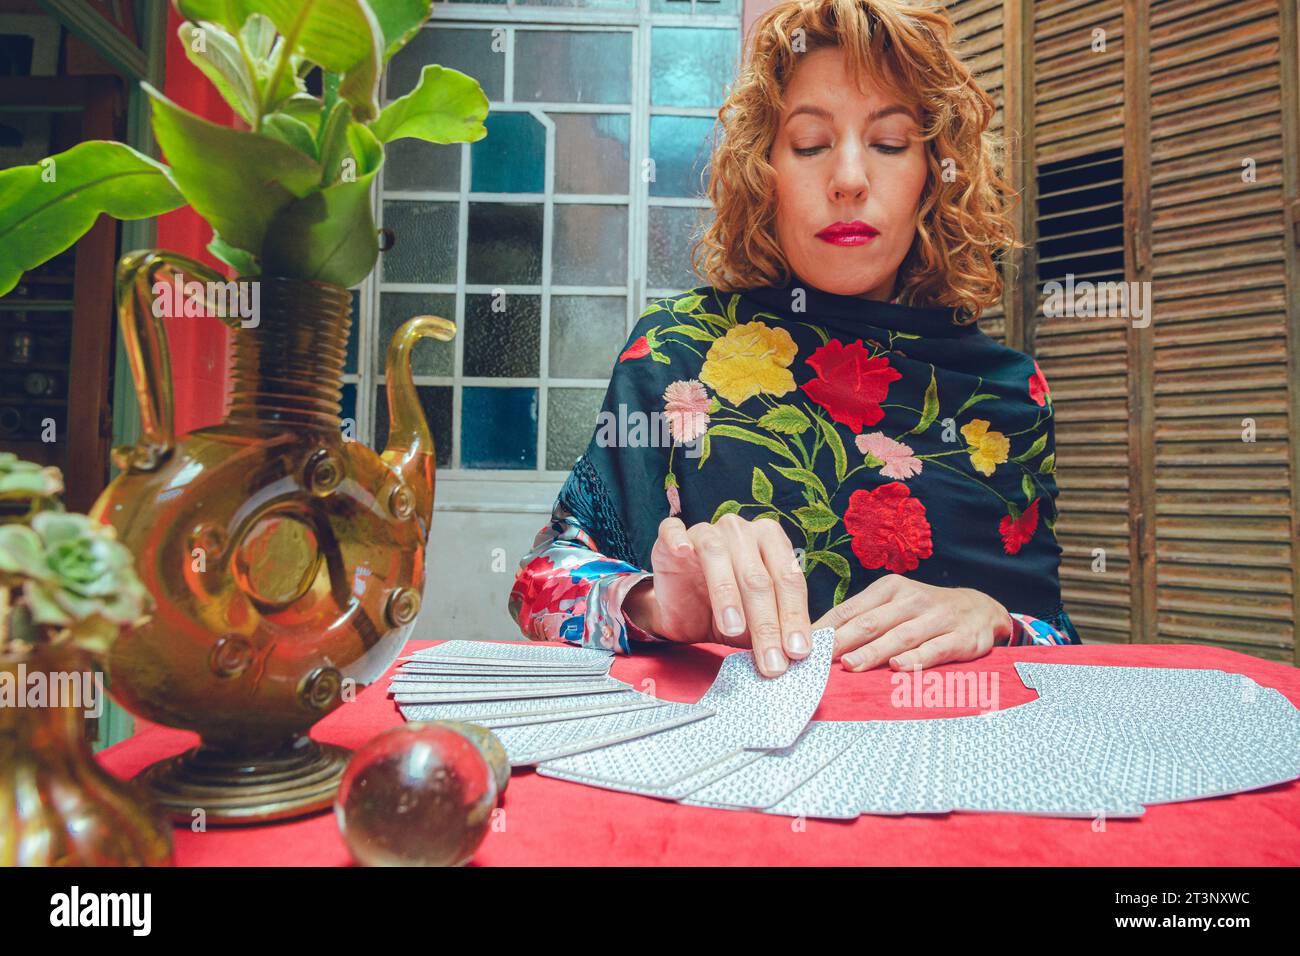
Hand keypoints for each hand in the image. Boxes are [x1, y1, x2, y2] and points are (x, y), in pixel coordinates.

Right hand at [623, 514, 811, 676]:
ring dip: (727, 594)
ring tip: (733, 629)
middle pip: (757, 575)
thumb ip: (788, 630)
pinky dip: (677, 539)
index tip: (796, 652)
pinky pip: (673, 530)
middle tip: (770, 660)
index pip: (788, 579)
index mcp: (772, 542)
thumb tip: (818, 650)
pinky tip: (682, 551)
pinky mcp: (671, 537)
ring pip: (717, 555)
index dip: (794, 617)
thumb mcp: (764, 624)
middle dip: (765, 623)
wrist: (684, 612)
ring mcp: (706, 531)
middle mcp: (742, 531)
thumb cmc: (732, 611)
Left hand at [813, 574, 1011, 671]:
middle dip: (844, 641)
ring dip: (874, 652)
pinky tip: (899, 667)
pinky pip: (934, 649)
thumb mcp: (894, 604)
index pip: (851, 609)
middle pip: (872, 622)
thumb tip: (818, 639)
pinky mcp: (960, 638)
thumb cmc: (924, 611)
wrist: (980, 609)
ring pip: (900, 636)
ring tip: (851, 665)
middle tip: (821, 658)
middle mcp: (912, 599)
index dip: (826, 628)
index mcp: (890, 589)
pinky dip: (916, 659)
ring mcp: (937, 618)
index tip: (805, 645)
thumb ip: (862, 618)